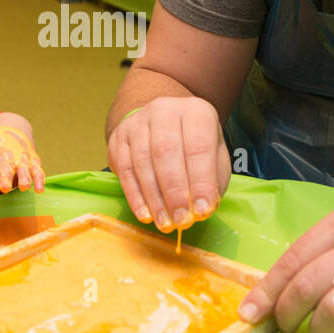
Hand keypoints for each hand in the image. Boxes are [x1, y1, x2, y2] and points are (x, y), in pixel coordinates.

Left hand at [0, 115, 44, 194]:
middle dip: (5, 176)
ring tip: (24, 187)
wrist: (10, 122)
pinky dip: (39, 178)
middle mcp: (6, 150)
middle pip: (5, 165)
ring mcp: (21, 154)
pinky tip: (39, 189)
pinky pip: (37, 168)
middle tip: (4, 188)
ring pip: (23, 166)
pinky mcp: (32, 157)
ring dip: (24, 176)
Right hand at [107, 96, 229, 232]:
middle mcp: (165, 110)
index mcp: (196, 111)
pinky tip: (145, 214)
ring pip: (143, 161)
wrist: (162, 123)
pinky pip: (124, 168)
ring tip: (164, 223)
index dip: (201, 180)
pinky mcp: (119, 136)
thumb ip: (213, 181)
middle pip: (166, 152)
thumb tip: (202, 209)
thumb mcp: (214, 156)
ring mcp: (138, 121)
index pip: (198, 146)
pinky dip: (134, 195)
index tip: (203, 210)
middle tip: (181, 221)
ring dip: (154, 198)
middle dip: (175, 192)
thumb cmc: (194, 145)